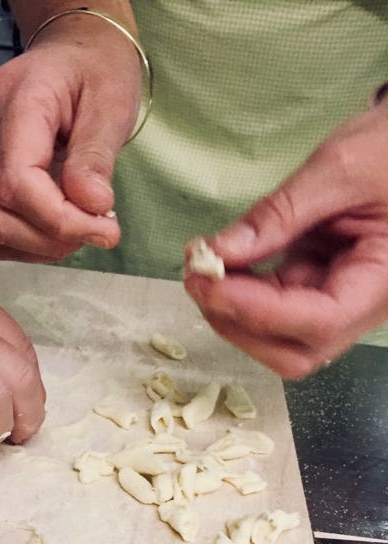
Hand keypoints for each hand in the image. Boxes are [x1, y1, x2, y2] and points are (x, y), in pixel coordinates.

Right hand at [0, 15, 141, 261]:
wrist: (76, 52)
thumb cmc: (96, 70)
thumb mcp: (112, 103)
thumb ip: (96, 157)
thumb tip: (91, 206)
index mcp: (16, 101)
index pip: (16, 183)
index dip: (59, 220)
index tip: (105, 228)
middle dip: (49, 238)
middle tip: (97, 230)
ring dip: (36, 245)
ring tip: (78, 228)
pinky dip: (23, 242)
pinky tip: (55, 228)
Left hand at [184, 102, 387, 376]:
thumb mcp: (339, 169)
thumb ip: (279, 215)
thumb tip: (220, 252)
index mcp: (383, 282)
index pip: (320, 321)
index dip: (257, 311)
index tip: (208, 282)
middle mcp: (362, 306)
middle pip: (295, 352)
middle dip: (238, 324)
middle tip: (197, 279)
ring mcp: (337, 301)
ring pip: (278, 337)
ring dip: (232, 312)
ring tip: (202, 266)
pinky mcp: (317, 287)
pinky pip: (274, 308)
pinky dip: (240, 293)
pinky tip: (219, 263)